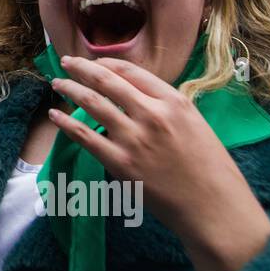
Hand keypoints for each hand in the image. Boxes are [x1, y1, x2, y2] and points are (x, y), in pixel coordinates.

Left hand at [46, 55, 269, 270]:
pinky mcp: (120, 163)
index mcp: (174, 102)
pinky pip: (84, 136)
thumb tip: (134, 95)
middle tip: (66, 62)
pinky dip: (66, 123)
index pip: (130, 71)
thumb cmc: (210, 168)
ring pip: (91, 103)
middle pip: (106, 81)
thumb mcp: (194, 123)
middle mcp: (152, 114)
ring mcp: (134, 139)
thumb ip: (165, 106)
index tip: (93, 62)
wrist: (214, 208)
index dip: (106, 63)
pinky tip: (55, 116)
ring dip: (69, 89)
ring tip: (57, 83)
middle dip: (80, 68)